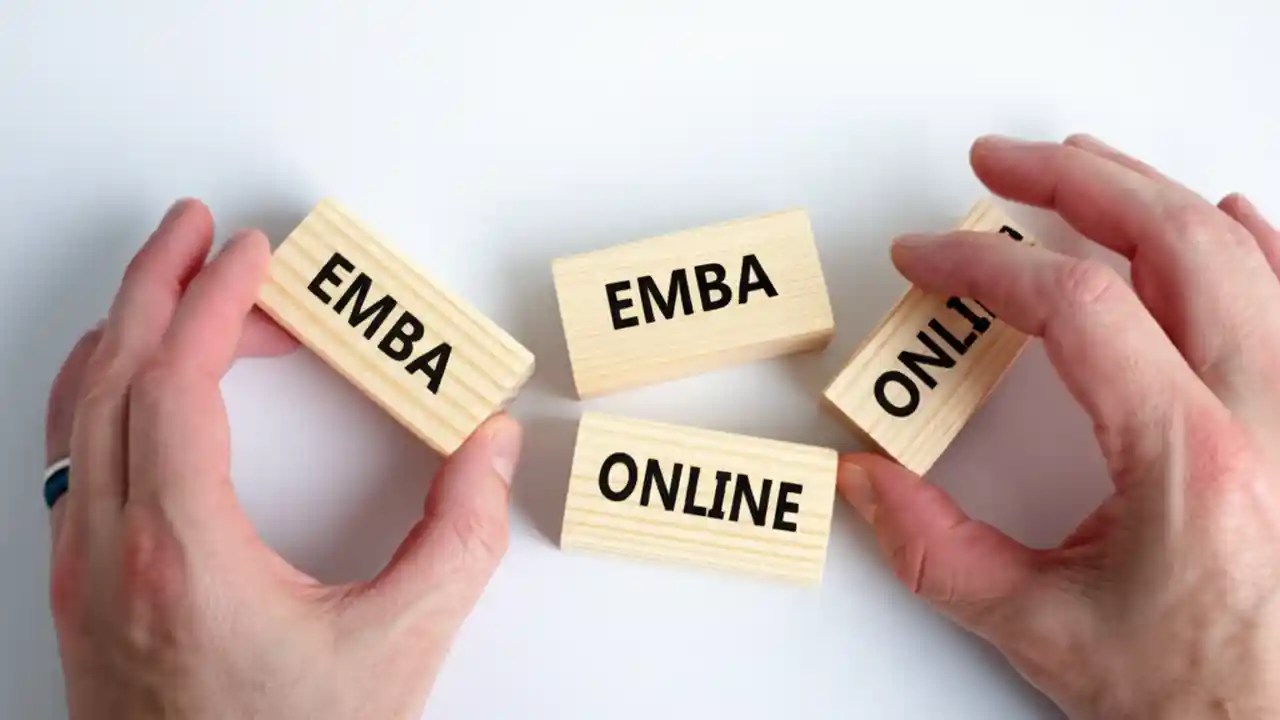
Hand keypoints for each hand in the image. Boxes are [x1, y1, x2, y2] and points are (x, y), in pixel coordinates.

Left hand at [45, 200, 522, 719]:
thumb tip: (488, 452)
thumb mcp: (398, 648)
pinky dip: (104, 391)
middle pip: (112, 373)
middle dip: (158, 285)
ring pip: (78, 412)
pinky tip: (138, 386)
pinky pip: (70, 455)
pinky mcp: (81, 589)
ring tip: (175, 289)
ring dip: (127, 333)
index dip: (216, 301)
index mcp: (180, 549)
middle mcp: (109, 550)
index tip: (254, 255)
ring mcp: (81, 571)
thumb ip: (460, 540)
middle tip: (201, 233)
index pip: (177, 381)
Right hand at [837, 135, 1279, 718]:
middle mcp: (1271, 412)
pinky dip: (1254, 239)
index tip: (929, 257)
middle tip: (1001, 165)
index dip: (986, 265)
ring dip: (1151, 193)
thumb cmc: (1208, 700)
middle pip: (1173, 239)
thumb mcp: (1046, 634)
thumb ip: (937, 553)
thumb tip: (864, 486)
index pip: (1077, 307)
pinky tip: (1222, 214)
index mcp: (1193, 457)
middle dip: (1073, 183)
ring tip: (1081, 167)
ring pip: (1240, 251)